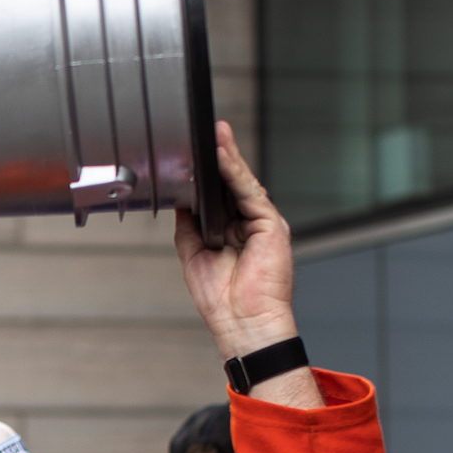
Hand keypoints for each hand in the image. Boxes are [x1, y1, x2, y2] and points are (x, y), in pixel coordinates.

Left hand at [175, 122, 321, 408]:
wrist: (242, 323)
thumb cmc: (221, 299)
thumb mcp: (193, 253)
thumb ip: (188, 224)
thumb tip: (180, 199)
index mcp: (232, 231)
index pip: (221, 193)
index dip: (210, 171)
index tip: (196, 148)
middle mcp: (249, 224)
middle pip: (234, 182)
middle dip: (222, 155)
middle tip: (210, 129)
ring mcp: (262, 224)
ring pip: (243, 183)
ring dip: (229, 157)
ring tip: (215, 134)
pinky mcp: (272, 226)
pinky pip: (251, 193)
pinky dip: (236, 174)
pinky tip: (222, 158)